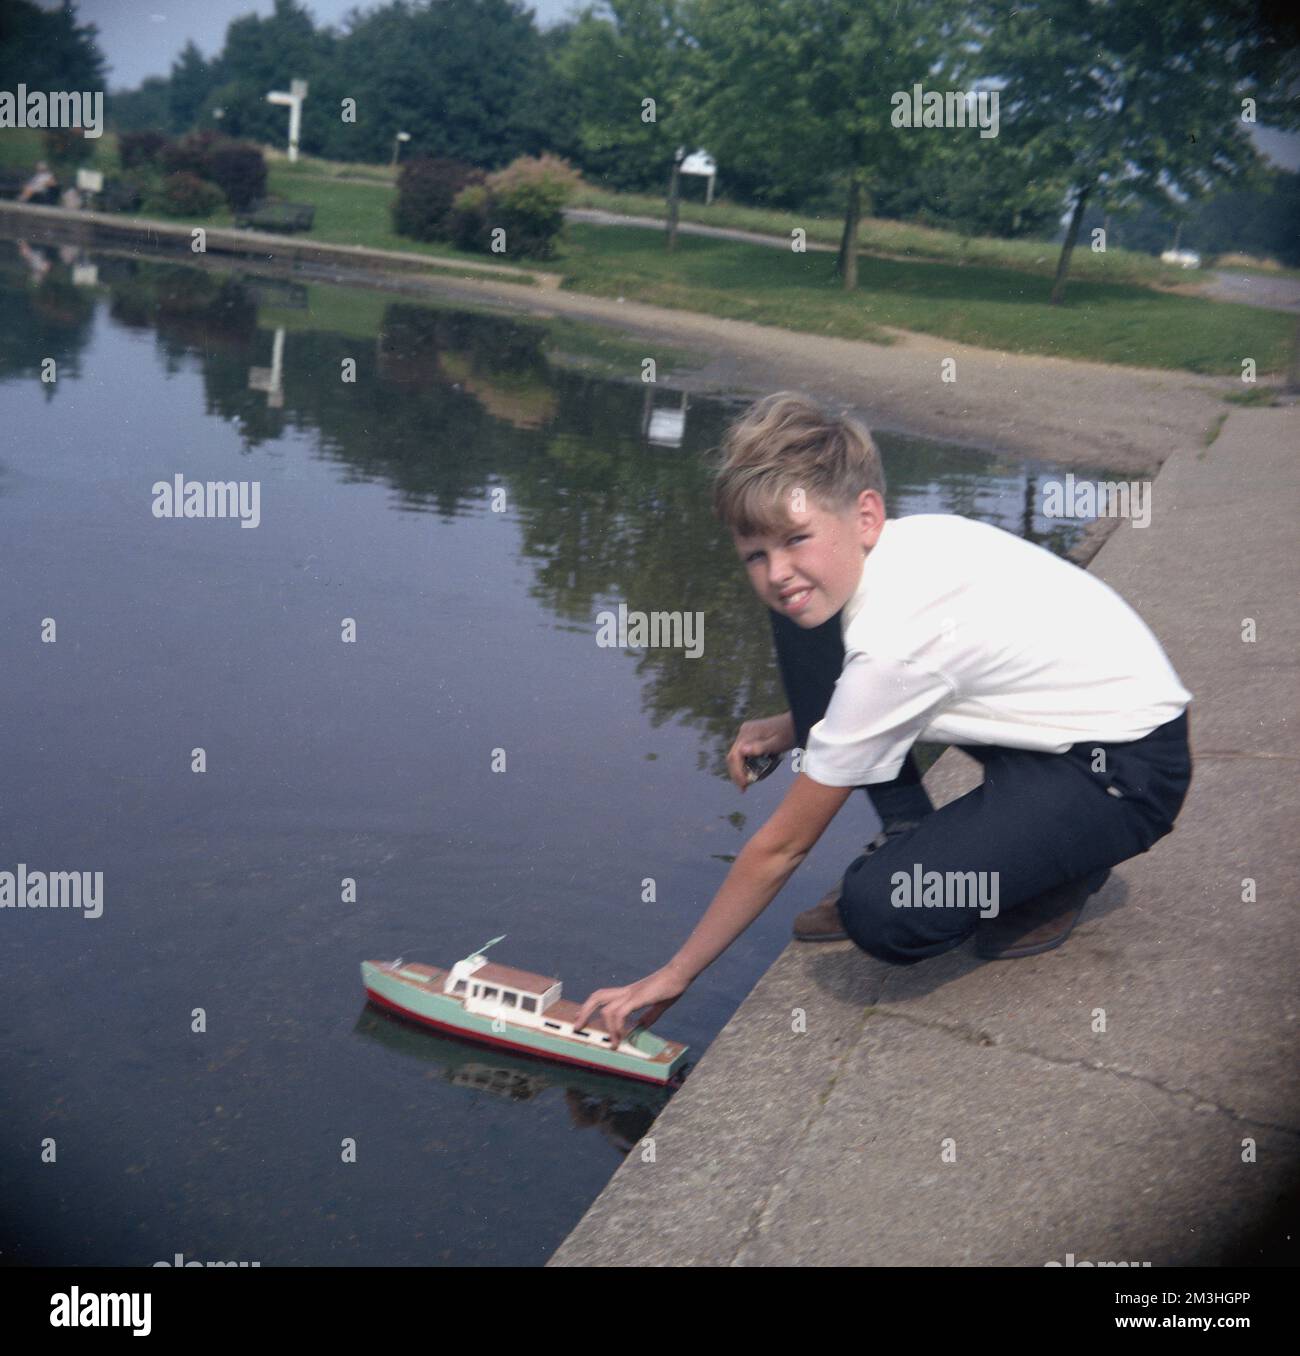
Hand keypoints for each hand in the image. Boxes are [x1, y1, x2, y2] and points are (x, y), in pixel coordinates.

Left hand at [572, 965, 690, 1046]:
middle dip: (584, 1011)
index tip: (579, 1017)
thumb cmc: (671, 986)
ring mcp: (630, 994)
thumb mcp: (658, 1005)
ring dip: (606, 1028)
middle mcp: (626, 992)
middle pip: (597, 997)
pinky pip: (619, 1013)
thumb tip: (641, 1028)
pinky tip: (622, 1037)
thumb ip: (648, 1017)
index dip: (589, 1006)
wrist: (679, 973)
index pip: (602, 996)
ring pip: (605, 1007)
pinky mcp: (637, 998)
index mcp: (629, 993)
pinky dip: (617, 1027)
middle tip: (577, 1026)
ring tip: (612, 1044)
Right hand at [726, 711, 796, 790]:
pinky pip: (742, 753)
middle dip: (736, 774)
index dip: (737, 772)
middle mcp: (743, 733)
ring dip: (739, 770)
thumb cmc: (789, 734)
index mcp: (748, 734)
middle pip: (733, 756)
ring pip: (736, 756)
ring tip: (746, 784)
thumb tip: (742, 751)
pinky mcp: (749, 737)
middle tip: (743, 789)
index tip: (744, 785)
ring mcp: (745, 734)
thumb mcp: (777, 743)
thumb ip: (761, 747)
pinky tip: (750, 772)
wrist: (795, 723)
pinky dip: (744, 764)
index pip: (735, 756)